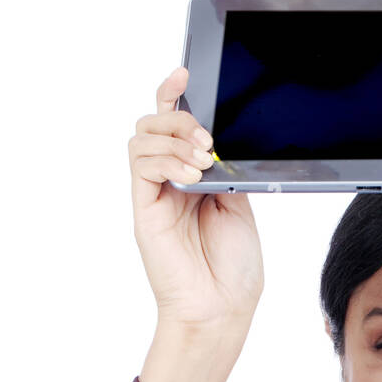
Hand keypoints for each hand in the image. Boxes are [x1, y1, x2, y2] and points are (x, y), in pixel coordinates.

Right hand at [128, 67, 263, 330]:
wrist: (222, 308)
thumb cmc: (235, 268)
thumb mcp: (240, 205)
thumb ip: (225, 169)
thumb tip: (217, 136)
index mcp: (196, 176)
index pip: (176, 124)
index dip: (176, 95)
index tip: (187, 73)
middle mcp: (171, 180)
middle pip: (156, 122)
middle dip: (180, 117)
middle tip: (209, 138)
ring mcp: (155, 193)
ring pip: (144, 137)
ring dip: (174, 138)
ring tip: (204, 159)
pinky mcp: (144, 207)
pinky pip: (141, 163)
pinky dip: (165, 159)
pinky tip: (191, 175)